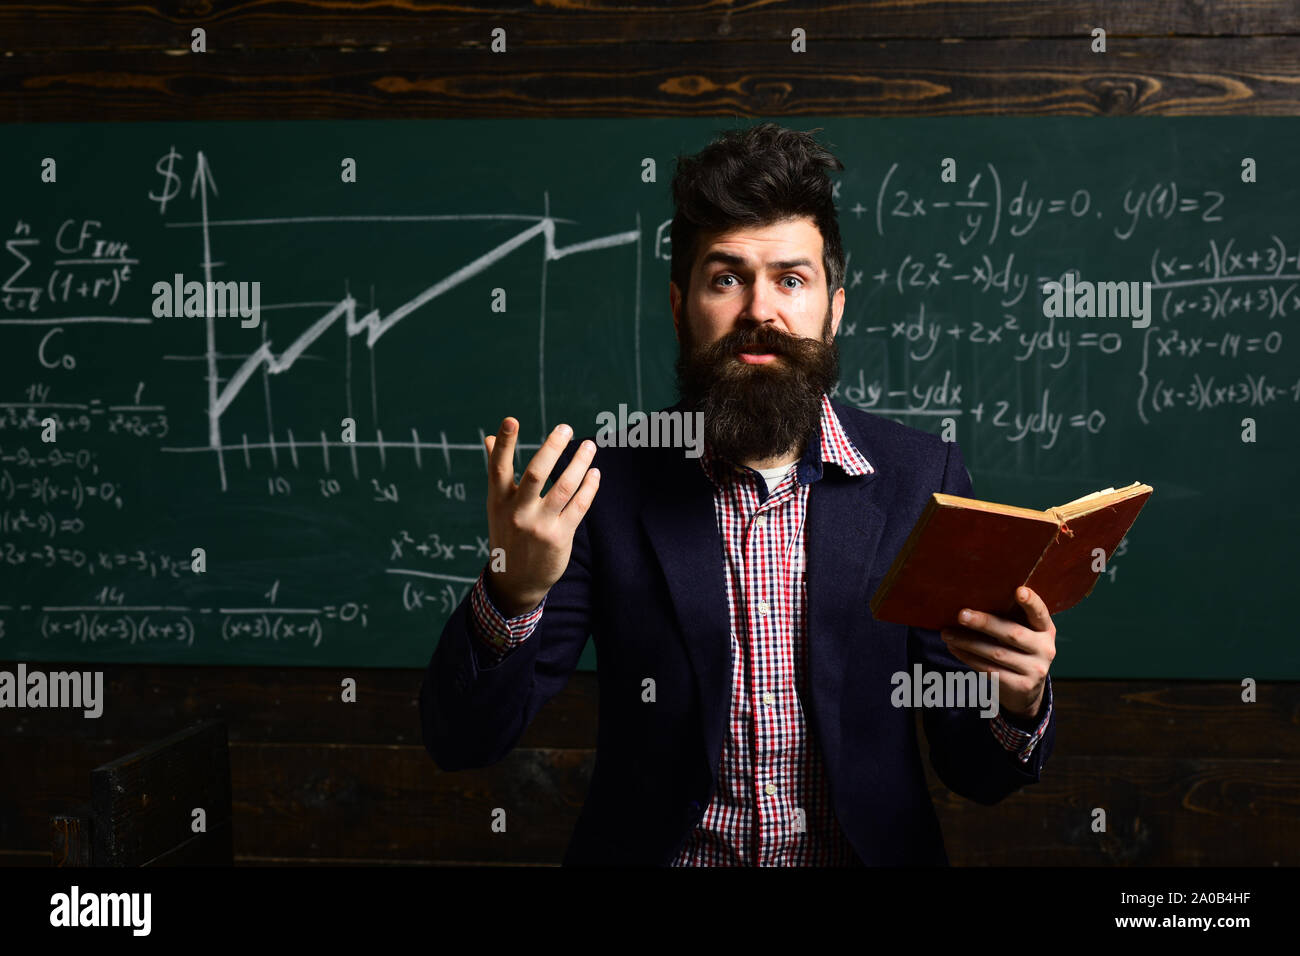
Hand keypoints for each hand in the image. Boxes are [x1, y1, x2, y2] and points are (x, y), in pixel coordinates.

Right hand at [482, 417, 599, 616]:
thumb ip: (497, 470)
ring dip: (580, 463)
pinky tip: (594, 474)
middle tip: (565, 428)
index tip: (510, 420)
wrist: (516, 581)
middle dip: (551, 448)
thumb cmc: (508, 534)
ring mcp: (539, 525)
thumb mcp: (497, 506)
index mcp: (498, 500)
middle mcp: (517, 512)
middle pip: (535, 473)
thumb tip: (490, 437)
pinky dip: (589, 487)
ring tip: (590, 446)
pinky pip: (579, 506)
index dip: (504, 443)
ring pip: (564, 487)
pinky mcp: (560, 537)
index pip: (498, 467)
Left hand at [939, 586, 1055, 721]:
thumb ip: (1009, 617)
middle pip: (1012, 633)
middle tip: (961, 615)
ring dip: (968, 642)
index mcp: (1045, 629)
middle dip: (984, 623)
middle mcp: (1045, 648)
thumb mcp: (1023, 632)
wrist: (1026, 690)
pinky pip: (990, 670)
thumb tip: (972, 600)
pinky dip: (968, 657)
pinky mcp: (1020, 686)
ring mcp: (1035, 669)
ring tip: (947, 634)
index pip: (1040, 613)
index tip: (1019, 590)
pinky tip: (954, 648)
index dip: (1031, 602)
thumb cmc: (1018, 650)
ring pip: (996, 653)